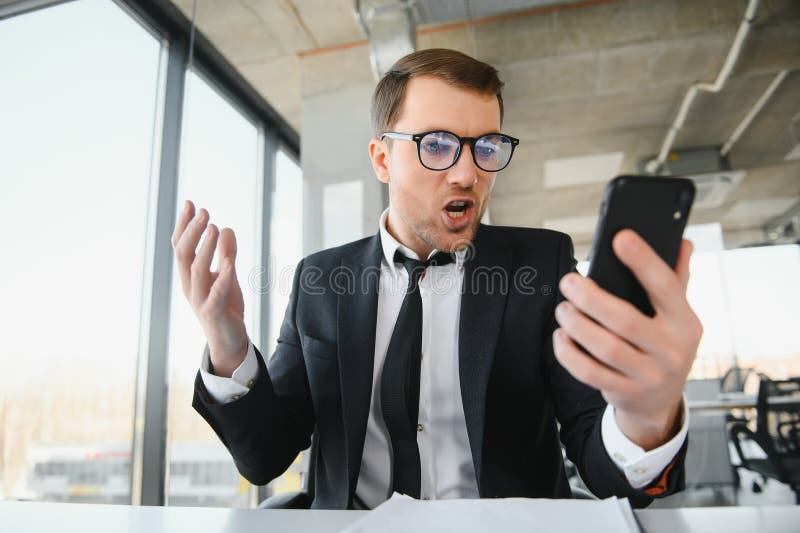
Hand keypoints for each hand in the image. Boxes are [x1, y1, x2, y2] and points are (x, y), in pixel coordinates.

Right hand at [172, 200, 247, 376]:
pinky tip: (229, 261)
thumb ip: (226, 254)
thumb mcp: (227, 276)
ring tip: (214, 227)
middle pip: (183, 254)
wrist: (229, 341)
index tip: (191, 203)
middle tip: (204, 212)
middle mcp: (189, 285)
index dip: (184, 225)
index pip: (181, 246)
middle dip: (192, 231)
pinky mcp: (213, 312)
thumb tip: (226, 228)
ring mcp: (199, 299)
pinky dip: (222, 276)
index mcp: (189, 275)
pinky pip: (216, 292)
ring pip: (196, 270)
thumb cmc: (225, 306)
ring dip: (205, 248)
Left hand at [553, 229, 701, 449]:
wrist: (661, 402)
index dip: (644, 261)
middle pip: (626, 320)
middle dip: (591, 298)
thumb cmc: (664, 346)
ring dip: (576, 324)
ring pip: (605, 347)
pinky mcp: (625, 393)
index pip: (666, 286)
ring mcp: (649, 376)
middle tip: (568, 282)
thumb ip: (677, 279)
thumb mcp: (677, 316)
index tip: (620, 238)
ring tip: (563, 309)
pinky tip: (561, 337)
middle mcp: (671, 350)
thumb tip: (682, 242)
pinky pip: (590, 373)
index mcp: (686, 323)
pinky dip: (569, 353)